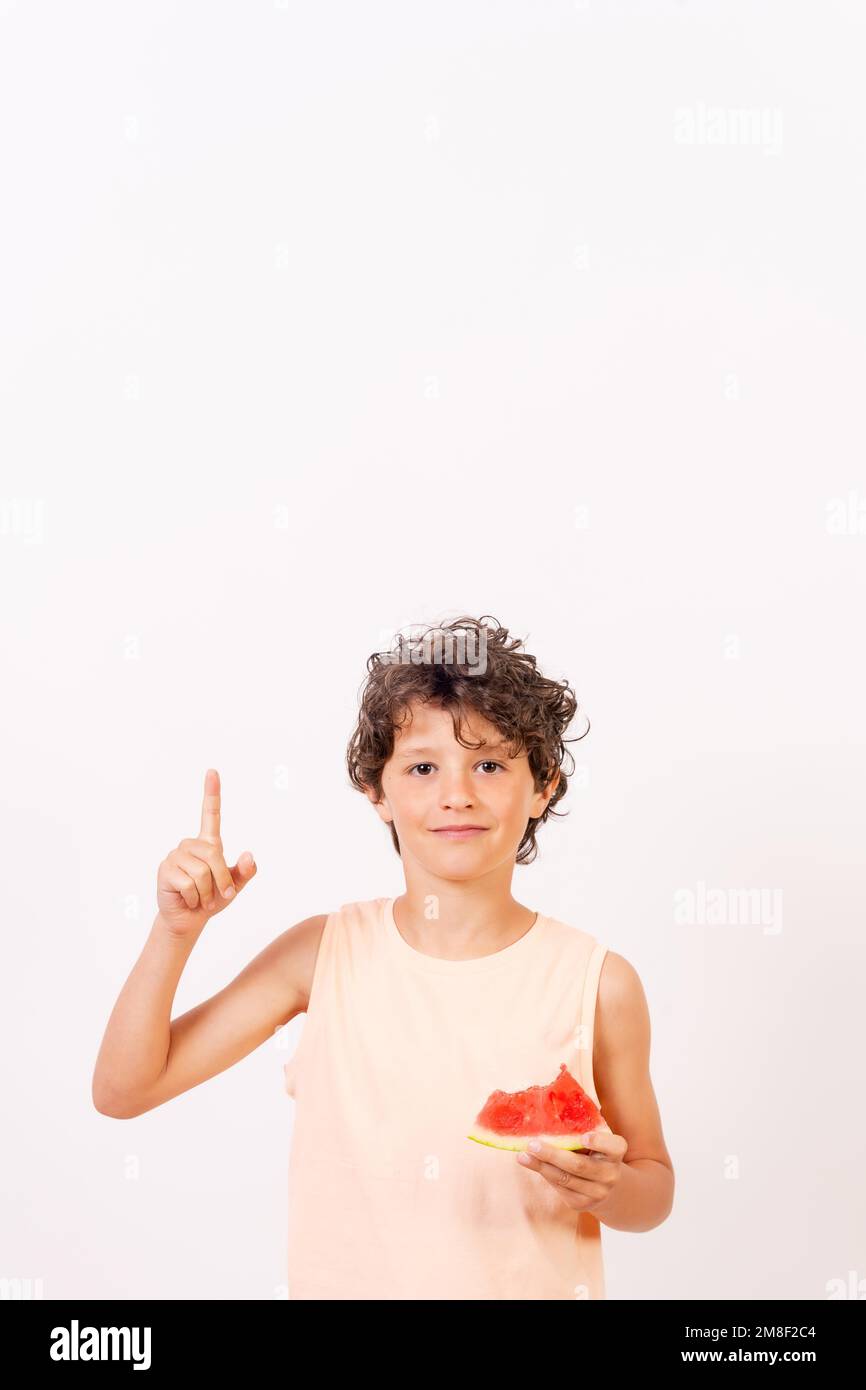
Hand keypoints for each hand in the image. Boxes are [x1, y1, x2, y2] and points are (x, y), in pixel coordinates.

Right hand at [156, 769, 256, 936]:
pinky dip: (195, 898)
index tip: (212, 771)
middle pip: (214, 855)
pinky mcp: (165, 870)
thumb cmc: (212, 899)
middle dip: (222, 879)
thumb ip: (245, 872)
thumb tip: (250, 854)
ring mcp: (176, 855)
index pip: (210, 813)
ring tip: (201, 898)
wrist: (189, 919)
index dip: (212, 792)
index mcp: (208, 844)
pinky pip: (189, 883)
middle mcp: (190, 845)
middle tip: (220, 896)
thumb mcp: (234, 887)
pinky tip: (189, 900)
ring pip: (202, 872)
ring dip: (208, 893)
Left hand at [516, 1124, 627, 1213]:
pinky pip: (559, 1188)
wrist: (608, 1189)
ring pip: (565, 1179)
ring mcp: (597, 1193)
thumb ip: (582, 1131)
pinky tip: (530, 1164)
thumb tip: (550, 1115)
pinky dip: (544, 1174)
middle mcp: (610, 1174)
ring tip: (523, 1156)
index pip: (614, 1146)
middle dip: (553, 1154)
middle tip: (533, 1144)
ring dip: (541, 1166)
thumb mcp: (597, 1143)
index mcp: (616, 1153)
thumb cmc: (595, 1154)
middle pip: (579, 1165)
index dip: (600, 1142)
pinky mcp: (582, 1204)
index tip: (584, 1136)